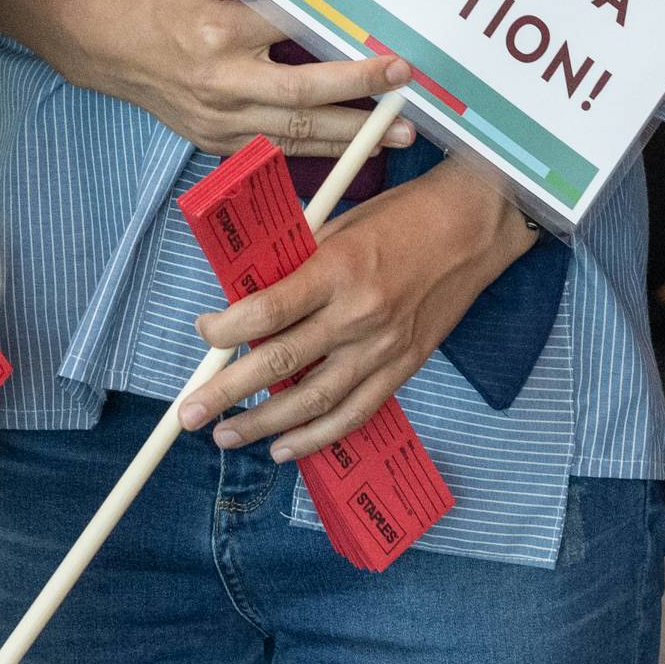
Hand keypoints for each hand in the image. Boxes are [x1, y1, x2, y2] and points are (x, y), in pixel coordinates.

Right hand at [85, 0, 418, 157]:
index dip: (342, 37)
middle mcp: (220, 80)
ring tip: (396, 135)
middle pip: (303, 95)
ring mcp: (217, 118)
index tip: (383, 36)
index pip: (293, 32)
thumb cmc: (158, 0)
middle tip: (404, 90)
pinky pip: (274, 150)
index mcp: (218, 29)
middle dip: (360, 95)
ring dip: (351, 136)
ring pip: (295, 134)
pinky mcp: (214, 141)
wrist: (105, 45)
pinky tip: (351, 149)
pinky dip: (316, 151)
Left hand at [177, 165, 531, 459]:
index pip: (268, 310)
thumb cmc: (403, 215)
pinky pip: (355, 412)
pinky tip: (284, 448)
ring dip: (264, 425)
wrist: (475, 225)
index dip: (226, 328)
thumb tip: (248, 301)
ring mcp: (384, 347)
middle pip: (281, 363)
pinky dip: (317, 436)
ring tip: (226, 436)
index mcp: (338, 268)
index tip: (203, 333)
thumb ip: (298, 266)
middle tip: (190, 414)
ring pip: (314, 399)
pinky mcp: (405, 367)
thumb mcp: (341, 225)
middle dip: (228, 392)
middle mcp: (359, 313)